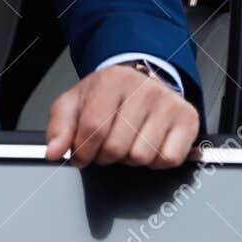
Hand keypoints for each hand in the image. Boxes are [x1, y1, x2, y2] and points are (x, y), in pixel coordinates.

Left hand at [44, 63, 198, 168]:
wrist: (139, 82)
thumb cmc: (106, 95)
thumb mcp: (75, 103)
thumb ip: (59, 127)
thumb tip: (54, 151)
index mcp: (112, 80)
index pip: (93, 129)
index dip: (83, 151)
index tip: (81, 155)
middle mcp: (144, 88)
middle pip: (117, 147)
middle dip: (105, 155)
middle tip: (105, 146)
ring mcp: (169, 103)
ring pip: (142, 156)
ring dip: (129, 158)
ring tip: (127, 141)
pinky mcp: (188, 119)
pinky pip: (168, 159)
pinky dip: (155, 160)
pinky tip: (147, 143)